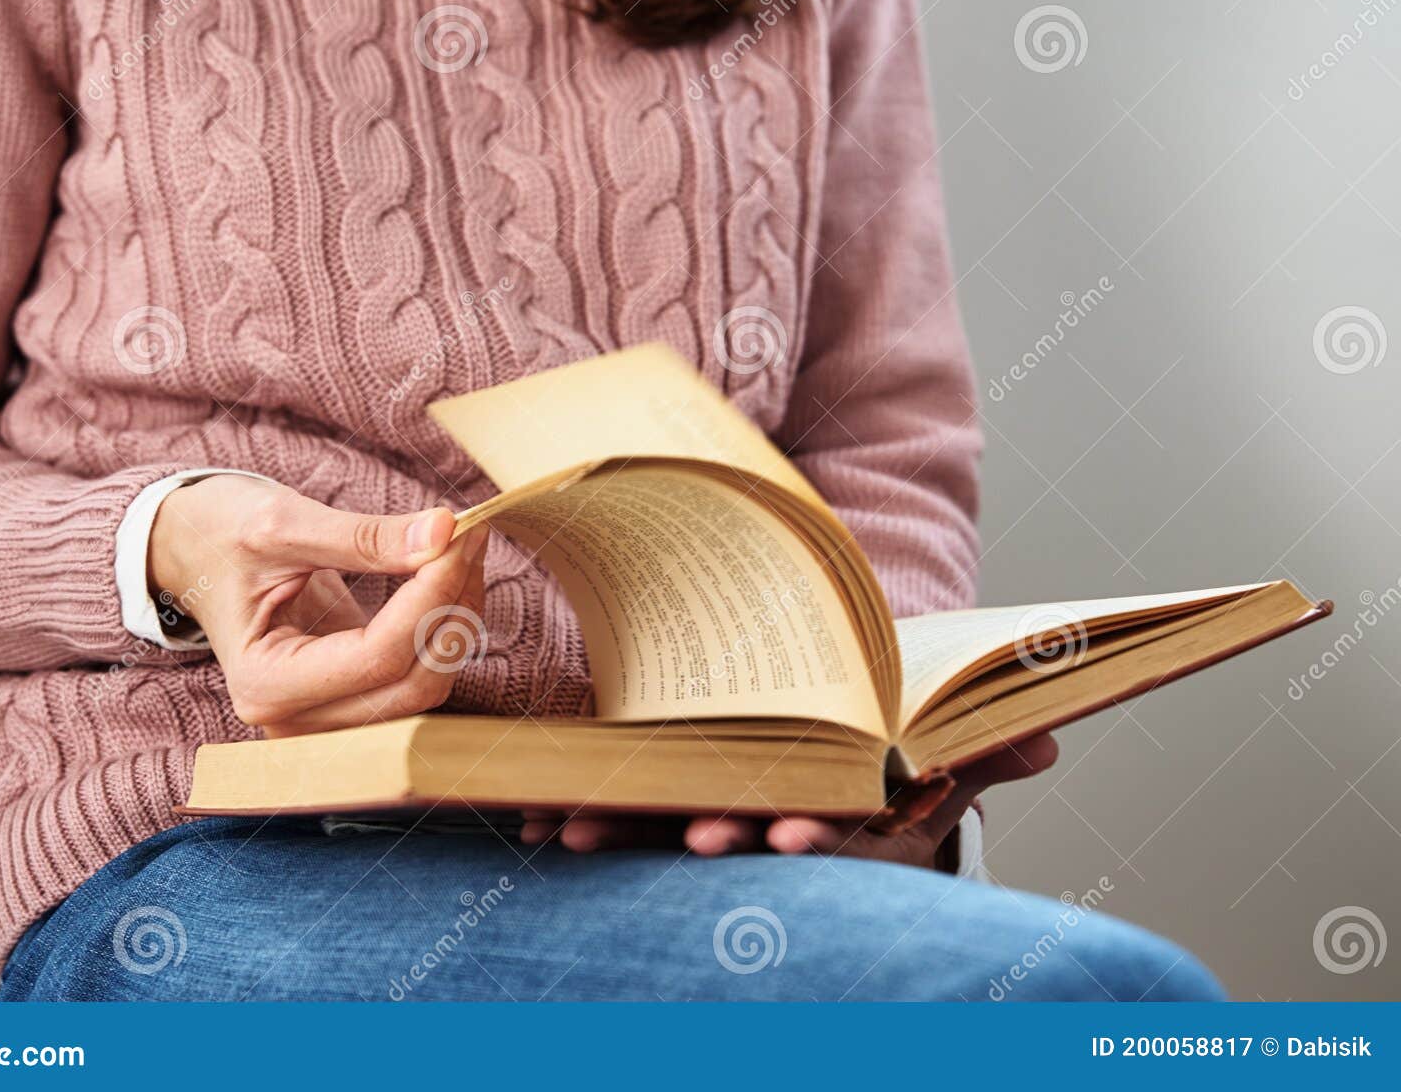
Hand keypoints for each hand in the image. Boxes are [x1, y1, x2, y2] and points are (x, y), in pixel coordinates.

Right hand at [150, 473, 488, 737]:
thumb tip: (444, 533)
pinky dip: (441, 628)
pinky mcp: (349, 701)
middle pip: (411, 684)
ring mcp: (324, 718)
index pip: (378, 656)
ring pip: (425, 686)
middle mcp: (294, 720)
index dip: (432, 595)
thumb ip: (365, 536)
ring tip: (461, 550)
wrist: (192, 549)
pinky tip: (448, 578)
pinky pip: (416, 675)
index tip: (460, 534)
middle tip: (469, 535)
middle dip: (452, 608)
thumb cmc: (221, 534)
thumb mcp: (283, 524)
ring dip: (455, 619)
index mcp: (265, 684)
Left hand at [520, 734, 1058, 869]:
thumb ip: (986, 744)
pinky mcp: (671, 792)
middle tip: (692, 840)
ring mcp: (719, 810)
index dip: (814, 830)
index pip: (834, 825)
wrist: (835, 740)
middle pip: (745, 828)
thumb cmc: (886, 740)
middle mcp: (776, 819)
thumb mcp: (943, 747)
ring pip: (670, 824)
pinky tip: (536, 822)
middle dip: (716, 834)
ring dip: (624, 832)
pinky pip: (625, 806)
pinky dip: (585, 813)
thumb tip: (1043, 743)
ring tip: (572, 833)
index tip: (790, 839)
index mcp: (844, 809)